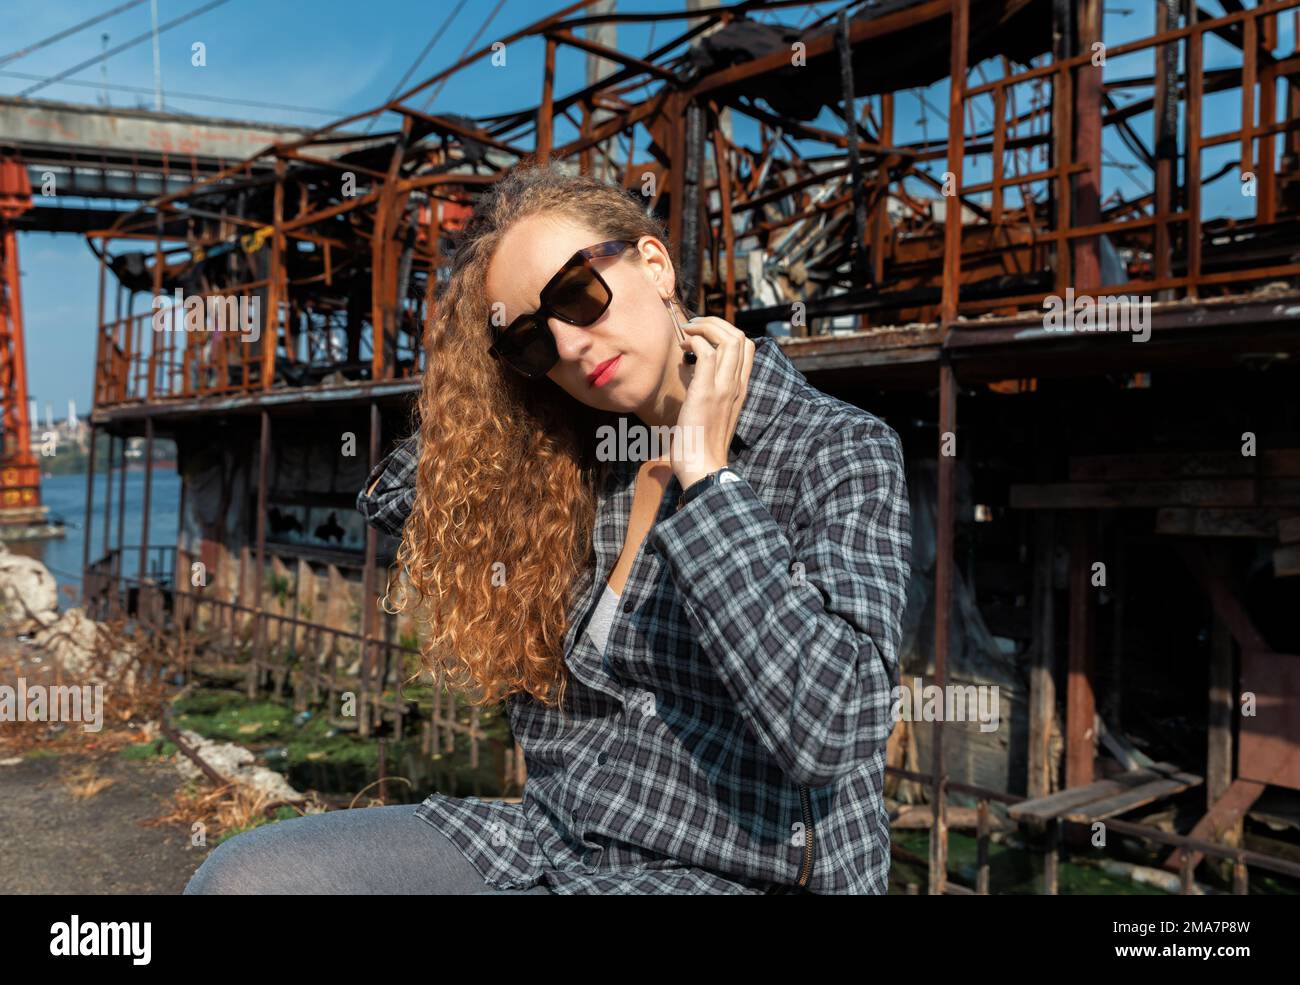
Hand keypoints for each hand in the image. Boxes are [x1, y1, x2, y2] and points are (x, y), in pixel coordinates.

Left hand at [671, 316, 755, 489]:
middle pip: (740, 337)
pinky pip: (707, 353)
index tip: (704, 336)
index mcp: (740, 389)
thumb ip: (706, 389)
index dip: (726, 332)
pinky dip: (695, 342)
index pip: (748, 347)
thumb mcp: (709, 411)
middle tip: (692, 327)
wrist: (702, 467)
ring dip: (705, 327)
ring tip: (686, 332)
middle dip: (715, 323)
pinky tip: (682, 348)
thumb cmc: (700, 444)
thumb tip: (689, 369)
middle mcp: (737, 385)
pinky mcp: (707, 392)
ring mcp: (724, 388)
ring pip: (729, 339)